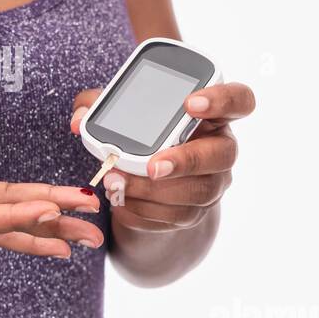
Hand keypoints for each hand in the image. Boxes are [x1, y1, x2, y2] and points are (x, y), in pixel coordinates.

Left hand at [70, 82, 254, 230]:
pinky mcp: (194, 213)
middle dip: (187, 161)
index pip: (239, 100)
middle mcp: (220, 149)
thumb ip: (98, 105)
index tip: (191, 103)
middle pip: (222, 155)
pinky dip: (144, 210)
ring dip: (155, 192)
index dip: (222, 100)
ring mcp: (212, 184)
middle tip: (153, 166)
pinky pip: (175, 217)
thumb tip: (79, 120)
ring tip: (118, 182)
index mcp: (212, 114)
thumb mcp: (120, 112)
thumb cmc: (141, 134)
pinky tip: (121, 200)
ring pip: (197, 193)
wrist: (146, 181)